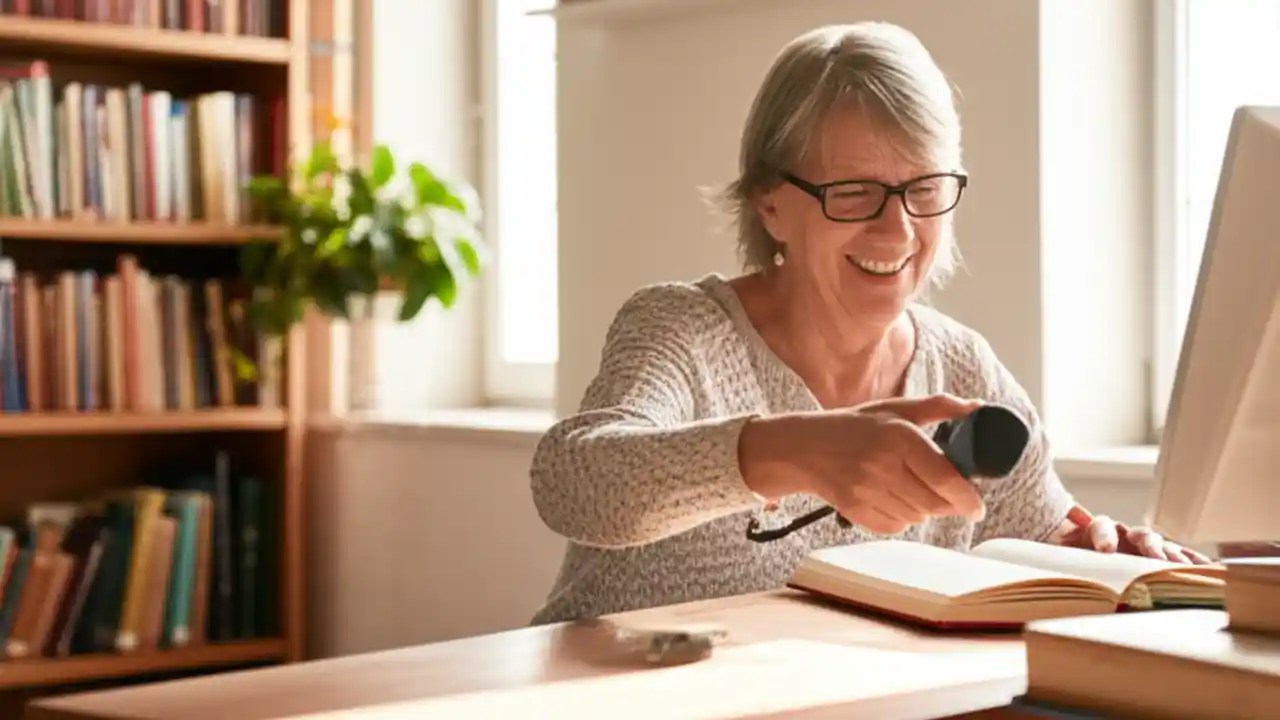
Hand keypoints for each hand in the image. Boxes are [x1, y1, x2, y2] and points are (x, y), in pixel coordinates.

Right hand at [739, 393, 987, 534]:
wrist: (804, 448)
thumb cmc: (854, 427)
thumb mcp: (893, 409)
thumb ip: (937, 406)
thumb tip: (977, 407)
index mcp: (899, 437)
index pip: (945, 479)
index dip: (968, 498)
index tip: (977, 506)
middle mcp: (883, 465)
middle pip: (934, 504)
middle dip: (949, 505)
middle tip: (951, 497)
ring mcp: (866, 490)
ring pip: (916, 516)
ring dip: (924, 508)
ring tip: (913, 489)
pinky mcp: (855, 510)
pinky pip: (895, 525)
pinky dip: (902, 516)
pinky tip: (892, 498)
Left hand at [1061, 506, 1212, 563]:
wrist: (1077, 558)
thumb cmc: (1068, 562)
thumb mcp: (1061, 559)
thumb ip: (1060, 562)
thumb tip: (1049, 569)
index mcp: (1094, 532)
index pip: (1101, 526)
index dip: (1104, 535)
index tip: (1106, 549)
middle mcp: (1123, 535)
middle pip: (1140, 535)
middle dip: (1150, 547)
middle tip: (1158, 560)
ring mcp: (1144, 545)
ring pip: (1163, 547)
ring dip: (1174, 558)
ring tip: (1187, 569)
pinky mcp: (1160, 557)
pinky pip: (1180, 557)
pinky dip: (1194, 563)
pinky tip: (1210, 570)